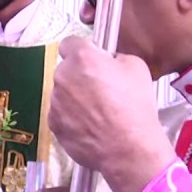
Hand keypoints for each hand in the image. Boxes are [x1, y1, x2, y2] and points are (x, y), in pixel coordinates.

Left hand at [49, 36, 174, 191]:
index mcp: (83, 59)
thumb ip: (115, 56)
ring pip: (63, 93)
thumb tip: (108, 59)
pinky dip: (72, 117)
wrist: (128, 148)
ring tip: (99, 110)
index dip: (82, 50)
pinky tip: (91, 124)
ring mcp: (56, 102)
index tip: (90, 57)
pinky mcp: (54, 124)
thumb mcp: (136, 67)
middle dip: (80, 75)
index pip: (70, 42)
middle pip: (66, 69)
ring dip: (76, 97)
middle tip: (101, 88)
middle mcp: (64, 77)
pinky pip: (61, 113)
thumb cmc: (134, 110)